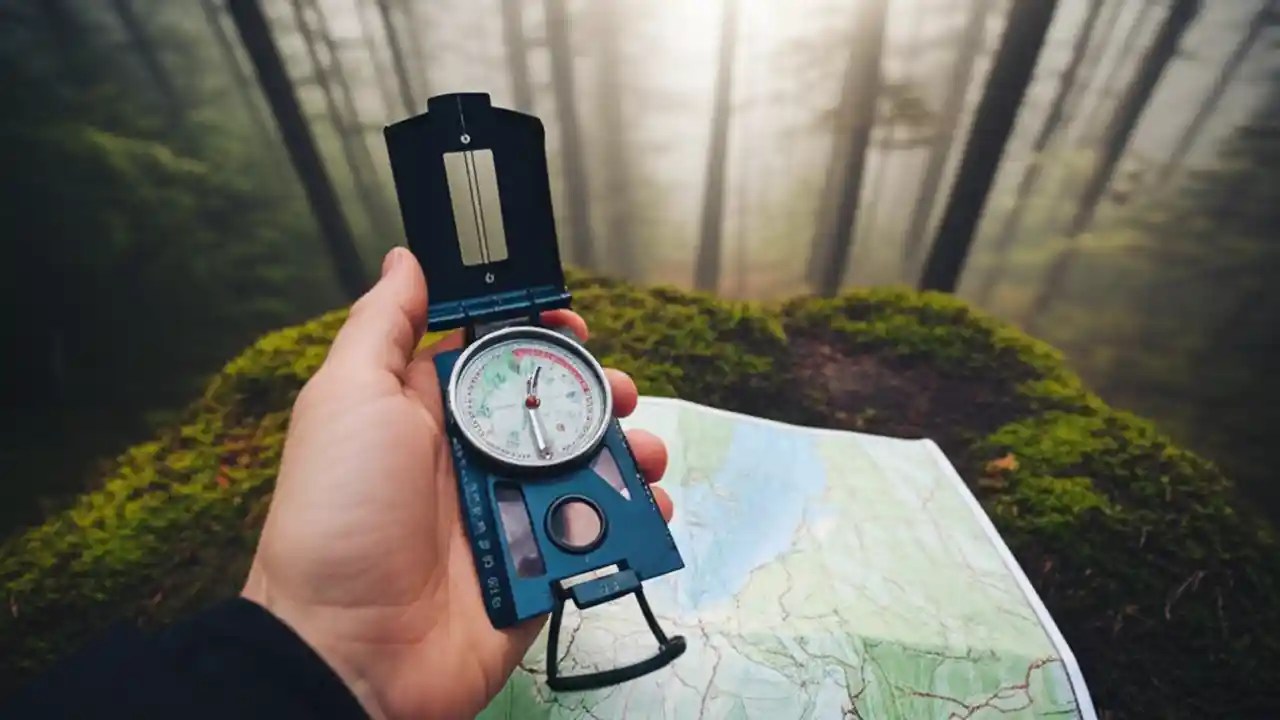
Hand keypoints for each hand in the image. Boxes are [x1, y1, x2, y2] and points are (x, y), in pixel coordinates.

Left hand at [242, 248, 673, 718]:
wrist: (350, 649)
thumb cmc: (341, 512)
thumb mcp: (347, 400)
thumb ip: (381, 326)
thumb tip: (407, 258)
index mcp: (430, 412)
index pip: (497, 356)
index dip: (540, 334)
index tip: (574, 323)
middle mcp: (475, 458)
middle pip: (556, 408)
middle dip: (599, 392)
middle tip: (622, 394)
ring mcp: (512, 515)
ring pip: (588, 468)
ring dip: (628, 450)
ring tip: (644, 451)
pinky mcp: (542, 568)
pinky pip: (600, 534)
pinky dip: (634, 518)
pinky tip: (647, 505)